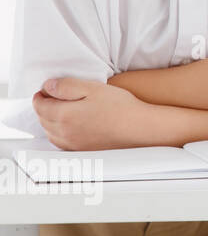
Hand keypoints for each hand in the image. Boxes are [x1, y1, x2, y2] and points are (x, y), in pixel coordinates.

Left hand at [33, 78, 148, 149]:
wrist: (139, 128)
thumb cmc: (120, 106)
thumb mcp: (93, 88)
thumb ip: (66, 86)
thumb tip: (47, 87)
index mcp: (64, 115)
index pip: (40, 105)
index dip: (40, 95)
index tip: (45, 89)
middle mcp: (64, 132)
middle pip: (42, 119)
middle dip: (43, 107)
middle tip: (50, 97)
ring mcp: (72, 143)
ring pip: (49, 132)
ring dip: (49, 120)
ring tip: (58, 110)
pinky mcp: (82, 150)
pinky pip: (60, 142)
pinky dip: (57, 133)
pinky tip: (67, 127)